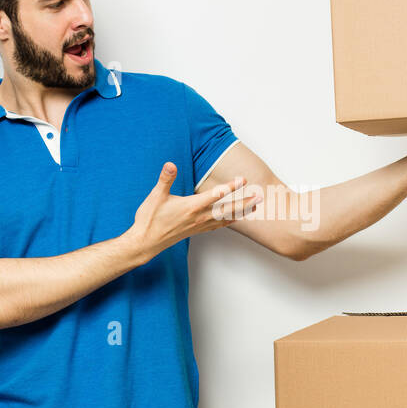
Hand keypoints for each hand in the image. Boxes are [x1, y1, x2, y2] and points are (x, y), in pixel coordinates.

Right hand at [126, 162, 260, 261]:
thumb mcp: (155, 196)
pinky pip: (218, 225)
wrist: (146, 242)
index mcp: (191, 206)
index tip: (243, 180)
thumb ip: (165, 179)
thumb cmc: (150, 219)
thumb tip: (170, 165)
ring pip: (225, 218)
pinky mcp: (196, 230)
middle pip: (227, 209)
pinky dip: (229, 221)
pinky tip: (234, 219)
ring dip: (240, 212)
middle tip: (260, 196)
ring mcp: (199, 225)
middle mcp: (198, 217)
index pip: (215, 195)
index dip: (231, 186)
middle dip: (244, 202)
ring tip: (254, 207)